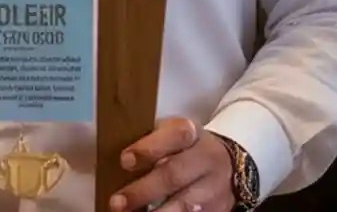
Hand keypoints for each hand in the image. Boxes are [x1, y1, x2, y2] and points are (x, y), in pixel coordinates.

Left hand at [108, 117, 234, 211]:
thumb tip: (110, 158)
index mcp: (191, 133)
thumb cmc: (183, 149)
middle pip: (174, 174)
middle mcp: (207, 158)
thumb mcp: (170, 135)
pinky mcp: (217, 209)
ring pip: (184, 204)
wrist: (226, 167)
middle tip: (116, 202)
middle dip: (143, 191)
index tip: (125, 160)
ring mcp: (214, 187)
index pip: (175, 135)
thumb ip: (148, 143)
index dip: (149, 148)